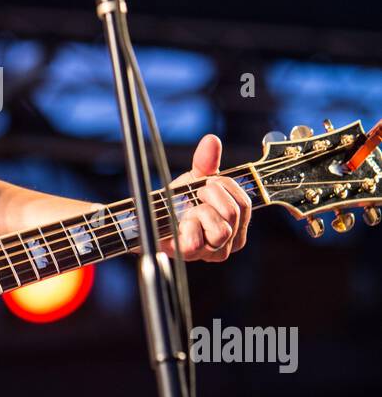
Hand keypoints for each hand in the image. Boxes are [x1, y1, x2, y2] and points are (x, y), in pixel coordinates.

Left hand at [161, 133, 251, 262]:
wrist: (150, 217)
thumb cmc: (177, 202)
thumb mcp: (194, 179)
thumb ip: (206, 161)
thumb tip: (212, 140)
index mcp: (236, 224)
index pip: (246, 203)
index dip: (226, 187)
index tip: (209, 183)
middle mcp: (229, 241)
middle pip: (234, 213)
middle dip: (212, 194)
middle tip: (196, 194)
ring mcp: (211, 251)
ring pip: (221, 229)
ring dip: (201, 212)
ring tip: (189, 211)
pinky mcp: (191, 255)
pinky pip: (196, 240)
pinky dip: (186, 227)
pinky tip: (180, 225)